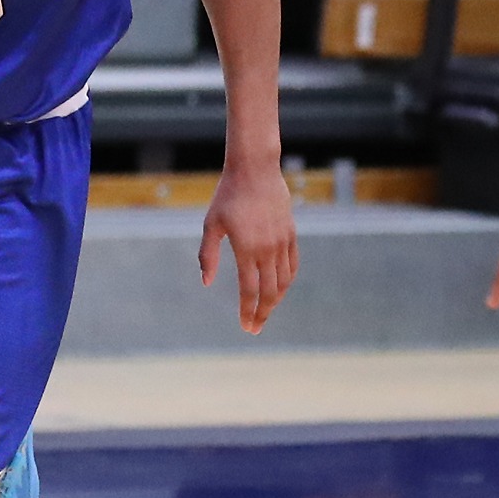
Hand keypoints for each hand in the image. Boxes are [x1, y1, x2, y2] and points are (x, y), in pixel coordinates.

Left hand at [199, 160, 298, 333]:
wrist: (255, 169)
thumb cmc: (227, 195)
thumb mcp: (211, 224)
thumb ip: (208, 255)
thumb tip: (206, 282)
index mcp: (246, 248)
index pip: (249, 290)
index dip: (247, 310)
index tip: (246, 326)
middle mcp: (267, 248)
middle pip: (270, 291)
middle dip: (263, 313)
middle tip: (255, 328)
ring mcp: (282, 241)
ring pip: (284, 281)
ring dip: (276, 300)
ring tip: (265, 311)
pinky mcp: (290, 233)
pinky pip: (292, 264)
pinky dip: (287, 281)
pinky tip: (280, 288)